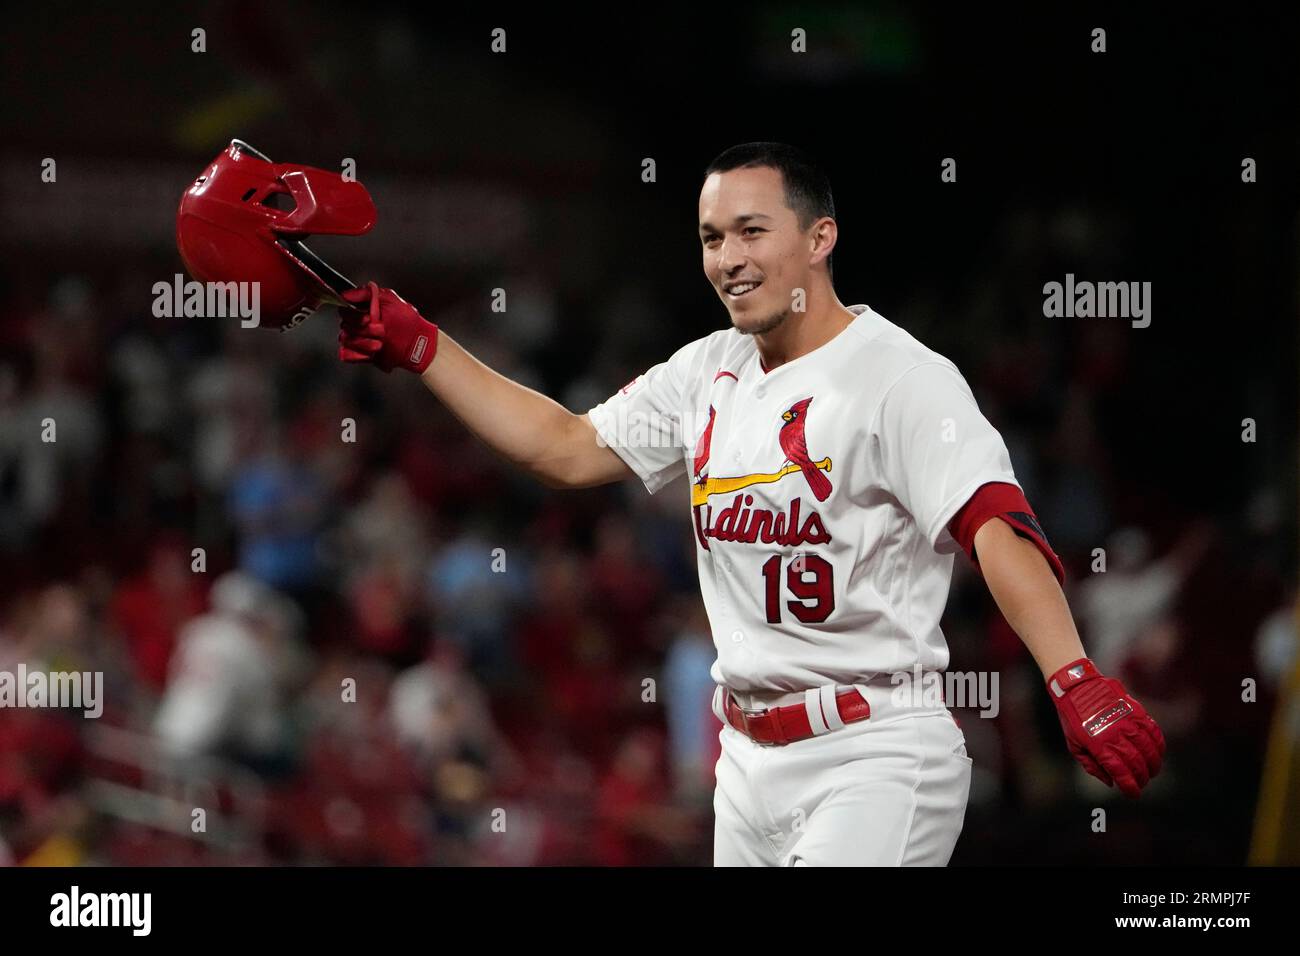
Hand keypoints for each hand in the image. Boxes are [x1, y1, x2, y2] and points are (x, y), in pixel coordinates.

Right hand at [338, 281, 437, 373]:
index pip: (345, 310)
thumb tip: (347, 294)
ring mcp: (358, 339)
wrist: (417, 345)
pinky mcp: (360, 354)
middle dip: (364, 330)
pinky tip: (371, 354)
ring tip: (380, 344)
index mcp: (364, 309)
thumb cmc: (407, 322)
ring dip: (363, 343)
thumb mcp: (391, 300)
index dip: (354, 315)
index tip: (368, 318)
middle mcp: (358, 323)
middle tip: (381, 331)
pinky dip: (357, 355)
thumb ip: (367, 293)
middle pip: (345, 325)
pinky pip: (346, 355)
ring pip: (346, 340)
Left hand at [1046, 658, 1164, 796]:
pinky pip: (1153, 730)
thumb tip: (1110, 782)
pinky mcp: (1135, 710)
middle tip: (1143, 783)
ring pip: (1148, 748)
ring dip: (1154, 763)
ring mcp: (1127, 721)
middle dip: (1142, 777)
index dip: (1130, 786)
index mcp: (1098, 745)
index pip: (1120, 771)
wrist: (1076, 686)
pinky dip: (1159, 744)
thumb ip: (1091, 765)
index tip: (1134, 794)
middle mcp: (1115, 734)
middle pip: (1136, 762)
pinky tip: (1159, 752)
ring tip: (1152, 771)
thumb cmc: (1072, 717)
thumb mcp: (1073, 744)